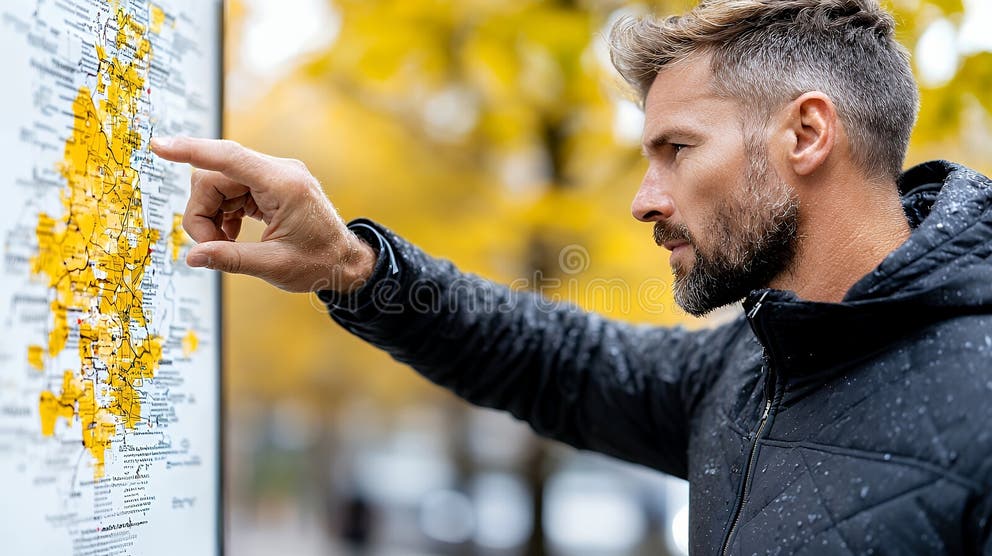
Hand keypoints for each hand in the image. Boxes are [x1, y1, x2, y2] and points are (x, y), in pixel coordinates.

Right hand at [150, 137, 376, 293]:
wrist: (345, 261)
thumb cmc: (319, 263)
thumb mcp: (275, 266)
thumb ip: (232, 259)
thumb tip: (193, 257)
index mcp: (284, 184)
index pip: (229, 157)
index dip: (191, 150)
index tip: (160, 146)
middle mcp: (278, 172)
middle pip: (215, 177)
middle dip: (202, 212)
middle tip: (212, 247)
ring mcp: (274, 176)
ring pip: (218, 184)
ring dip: (211, 215)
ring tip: (224, 245)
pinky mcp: (269, 185)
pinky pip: (231, 190)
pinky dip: (222, 213)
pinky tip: (230, 236)